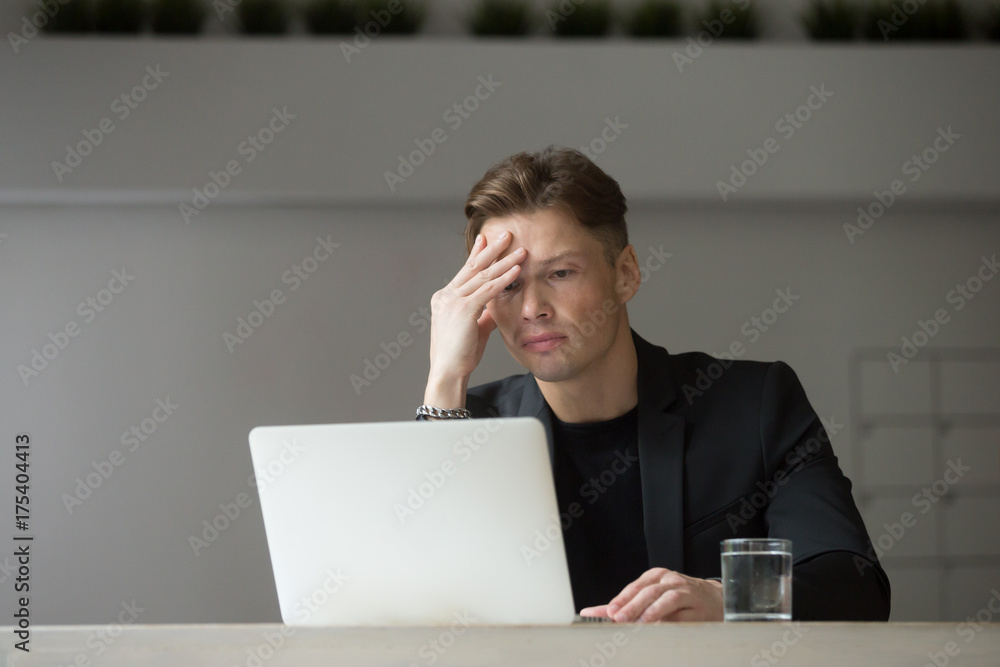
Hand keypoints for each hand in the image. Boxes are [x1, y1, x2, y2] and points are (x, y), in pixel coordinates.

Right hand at [425, 231, 525, 391]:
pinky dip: (504, 279)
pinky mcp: (463, 310)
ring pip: (483, 276)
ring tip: (521, 250)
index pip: (465, 271)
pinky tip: (517, 271)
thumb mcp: (474, 330)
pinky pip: (488, 290)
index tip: (487, 240)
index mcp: (445, 298)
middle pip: (473, 267)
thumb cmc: (460, 355)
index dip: (478, 254)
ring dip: (504, 262)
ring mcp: (453, 301)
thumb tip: (495, 309)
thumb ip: (483, 316)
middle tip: (506, 233)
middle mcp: (446, 296)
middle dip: (492, 249)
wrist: (448, 372)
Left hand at [578, 568, 723, 622]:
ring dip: (650, 610)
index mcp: (657, 576)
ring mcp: (685, 591)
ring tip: (638, 622)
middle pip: (648, 591)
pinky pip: (682, 612)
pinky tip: (659, 625)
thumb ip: (626, 605)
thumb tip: (594, 612)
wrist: (716, 599)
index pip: (635, 586)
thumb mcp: (653, 597)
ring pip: (665, 598)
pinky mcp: (698, 605)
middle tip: (618, 618)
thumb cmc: (681, 599)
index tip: (608, 611)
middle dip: (631, 605)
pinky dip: (669, 618)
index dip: (621, 598)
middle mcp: (670, 580)